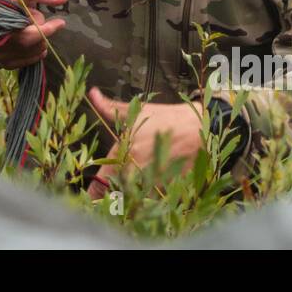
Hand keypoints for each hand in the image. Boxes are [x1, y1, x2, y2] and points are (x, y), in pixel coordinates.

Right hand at [0, 0, 66, 69]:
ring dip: (40, 41)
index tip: (60, 22)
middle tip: (42, 19)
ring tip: (32, 25)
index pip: (22, 31)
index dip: (44, 29)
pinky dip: (36, 52)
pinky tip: (37, 41)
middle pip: (27, 44)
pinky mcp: (2, 60)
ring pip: (29, 54)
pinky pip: (25, 61)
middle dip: (42, 33)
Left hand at [86, 87, 204, 198]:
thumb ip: (110, 106)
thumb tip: (92, 93)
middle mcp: (139, 166)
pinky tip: (145, 191)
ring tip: (125, 195)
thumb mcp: (138, 109)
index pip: (103, 179)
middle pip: (117, 192)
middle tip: (106, 196)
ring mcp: (155, 178)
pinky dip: (147, 197)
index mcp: (127, 149)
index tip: (91, 194)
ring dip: (128, 198)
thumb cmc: (167, 117)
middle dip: (111, 195)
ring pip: (134, 197)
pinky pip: (152, 198)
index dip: (94, 190)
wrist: (200, 126)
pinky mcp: (170, 186)